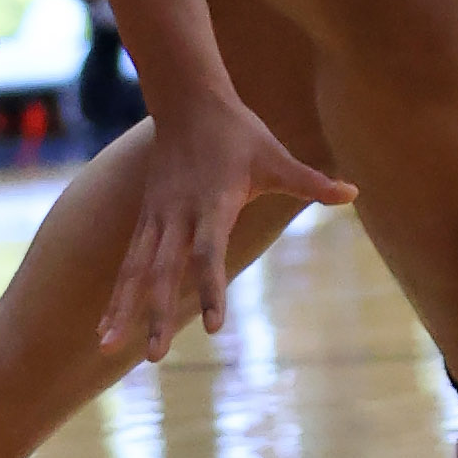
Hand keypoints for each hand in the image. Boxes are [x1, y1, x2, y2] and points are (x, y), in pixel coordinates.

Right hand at [99, 94, 355, 360]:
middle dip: (156, 313)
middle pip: (163, 270)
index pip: (208, 253)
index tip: (214, 327)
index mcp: (212, 203)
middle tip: (154, 357)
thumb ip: (310, 182)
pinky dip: (117, 293)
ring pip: (136, 269)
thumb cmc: (238, 133)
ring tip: (104, 346)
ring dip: (122, 308)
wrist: (187, 100)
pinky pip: (129, 261)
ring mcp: (157, 217)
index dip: (211, 288)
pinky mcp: (145, 218)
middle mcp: (177, 214)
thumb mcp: (276, 156)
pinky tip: (106, 325)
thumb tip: (354, 192)